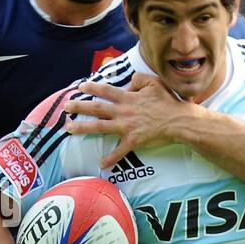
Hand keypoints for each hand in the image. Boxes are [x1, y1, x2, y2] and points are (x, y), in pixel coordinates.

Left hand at [64, 73, 192, 165]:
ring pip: (100, 127)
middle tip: (66, 107)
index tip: (80, 87)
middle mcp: (123, 112)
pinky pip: (120, 151)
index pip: (105, 90)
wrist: (178, 121)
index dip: (92, 88)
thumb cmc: (168, 102)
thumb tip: (129, 83)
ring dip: (83, 128)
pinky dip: (111, 158)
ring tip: (69, 128)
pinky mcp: (133, 141)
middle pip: (96, 108)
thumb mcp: (154, 83)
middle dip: (79, 106)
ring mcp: (127, 127)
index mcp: (128, 97)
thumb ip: (139, 79)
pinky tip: (101, 164)